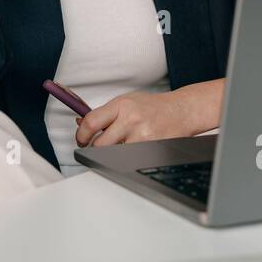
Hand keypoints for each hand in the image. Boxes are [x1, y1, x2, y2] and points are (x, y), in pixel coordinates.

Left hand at [74, 89, 202, 147]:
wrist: (181, 111)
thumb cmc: (153, 107)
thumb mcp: (127, 102)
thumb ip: (104, 113)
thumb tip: (81, 123)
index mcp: (122, 105)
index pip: (91, 123)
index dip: (81, 135)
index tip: (81, 140)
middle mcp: (131, 120)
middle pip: (100, 145)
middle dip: (95, 148)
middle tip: (97, 146)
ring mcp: (142, 136)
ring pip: (114, 155)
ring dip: (113, 153)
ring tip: (122, 143)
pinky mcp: (151, 150)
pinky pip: (129, 160)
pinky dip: (127, 157)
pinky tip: (135, 147)